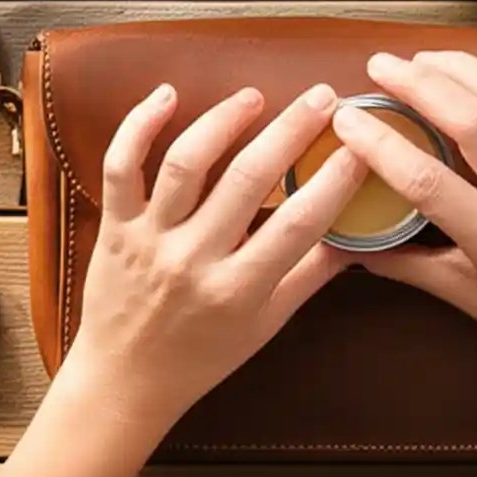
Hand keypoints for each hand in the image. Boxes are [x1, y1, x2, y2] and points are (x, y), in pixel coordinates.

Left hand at [66, 82, 365, 423]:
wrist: (125, 382)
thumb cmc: (203, 356)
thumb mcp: (266, 326)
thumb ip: (310, 276)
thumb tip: (357, 238)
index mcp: (239, 289)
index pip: (299, 223)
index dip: (335, 178)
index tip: (361, 144)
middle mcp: (194, 259)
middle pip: (248, 179)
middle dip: (291, 130)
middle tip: (321, 98)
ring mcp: (150, 239)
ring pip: (185, 163)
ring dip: (223, 120)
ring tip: (254, 97)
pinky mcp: (115, 226)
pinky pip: (120, 166)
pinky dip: (138, 125)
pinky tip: (167, 94)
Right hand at [332, 51, 476, 385]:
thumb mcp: (462, 296)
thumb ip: (402, 262)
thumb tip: (344, 239)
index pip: (428, 182)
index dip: (380, 144)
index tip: (346, 119)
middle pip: (473, 121)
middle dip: (419, 84)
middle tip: (379, 65)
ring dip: (459, 68)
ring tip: (417, 59)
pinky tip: (467, 72)